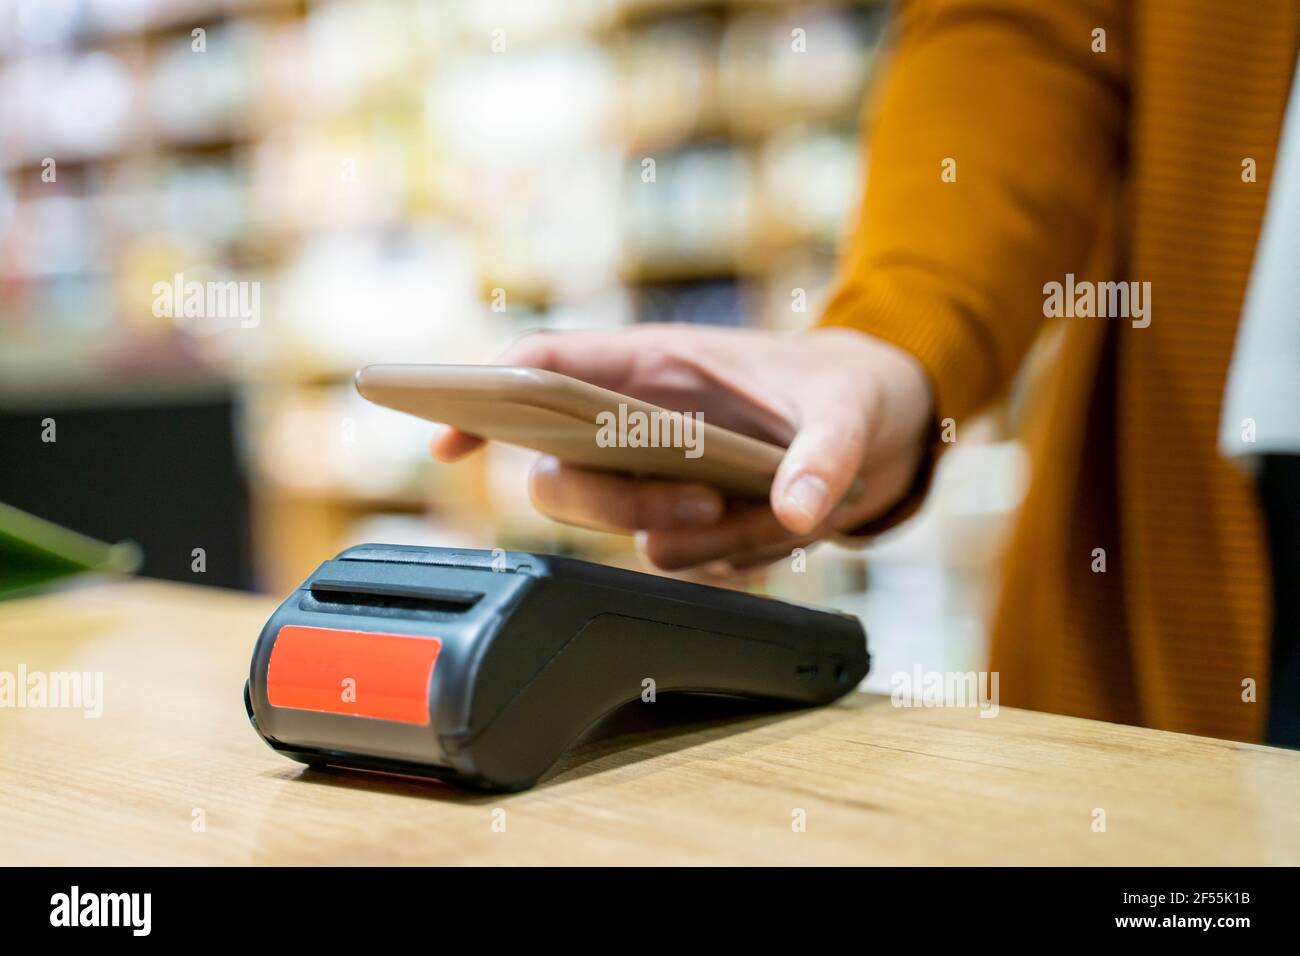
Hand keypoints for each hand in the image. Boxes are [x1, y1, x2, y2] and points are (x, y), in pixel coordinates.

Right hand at [432, 324, 932, 571]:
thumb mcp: (852, 411)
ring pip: (625, 532)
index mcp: (656, 364)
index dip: (484, 399)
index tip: (445, 442)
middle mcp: (639, 423)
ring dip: (703, 539)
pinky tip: (782, 527)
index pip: (543, 370)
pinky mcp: (683, 522)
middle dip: (625, 505)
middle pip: (563, 475)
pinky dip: (735, 558)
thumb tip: (794, 514)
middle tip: (708, 505)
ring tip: (776, 510)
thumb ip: (827, 456)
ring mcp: (656, 477)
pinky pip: (679, 561)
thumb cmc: (848, 390)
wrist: (883, 427)